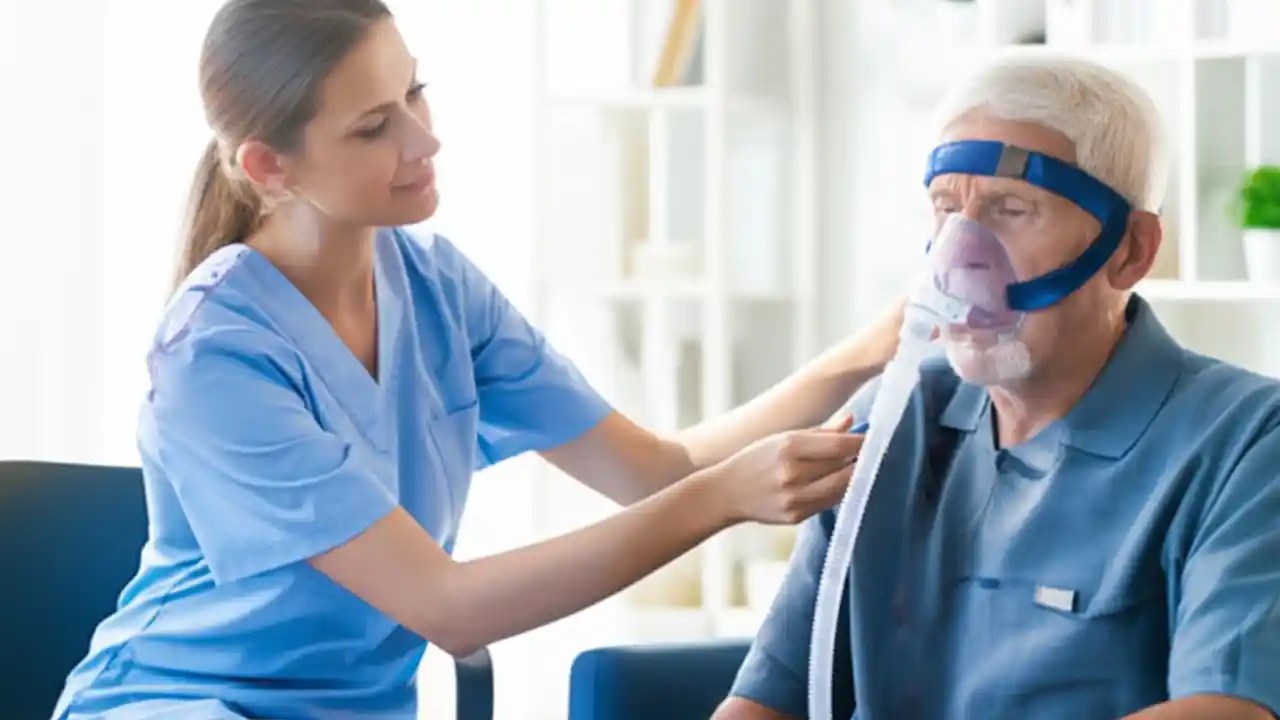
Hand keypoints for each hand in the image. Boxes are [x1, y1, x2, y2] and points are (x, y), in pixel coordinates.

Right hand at [705, 417, 864, 525]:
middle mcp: (792, 473)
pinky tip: (847, 484)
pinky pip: (829, 503)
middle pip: (844, 467)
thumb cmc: (757, 459)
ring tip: (866, 469)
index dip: (863, 443)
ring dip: (856, 478)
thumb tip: (852, 420)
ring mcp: (794, 498)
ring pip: (841, 488)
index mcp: (789, 447)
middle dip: (864, 461)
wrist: (727, 491)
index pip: (839, 445)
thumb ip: (820, 431)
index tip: (878, 438)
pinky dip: (841, 492)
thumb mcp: (783, 438)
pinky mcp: (795, 516)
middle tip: (882, 454)